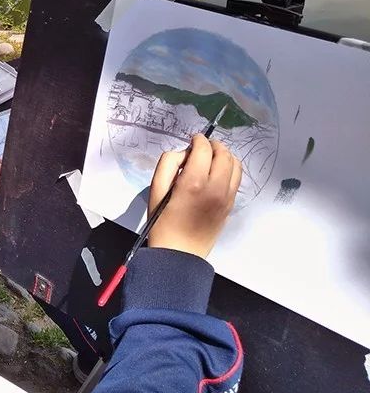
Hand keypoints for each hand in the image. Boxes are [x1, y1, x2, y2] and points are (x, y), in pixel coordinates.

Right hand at [147, 136, 241, 258]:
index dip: (198, 139)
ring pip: (235, 164)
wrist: (180, 253)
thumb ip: (168, 163)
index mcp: (194, 182)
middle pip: (224, 153)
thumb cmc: (163, 221)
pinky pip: (236, 179)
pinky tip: (217, 172)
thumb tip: (185, 154)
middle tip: (202, 147)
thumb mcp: (156, 189)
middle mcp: (215, 187)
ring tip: (212, 158)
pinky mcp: (230, 205)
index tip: (192, 140)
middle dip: (213, 145)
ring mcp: (226, 197)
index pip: (204, 148)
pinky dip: (230, 169)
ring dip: (225, 155)